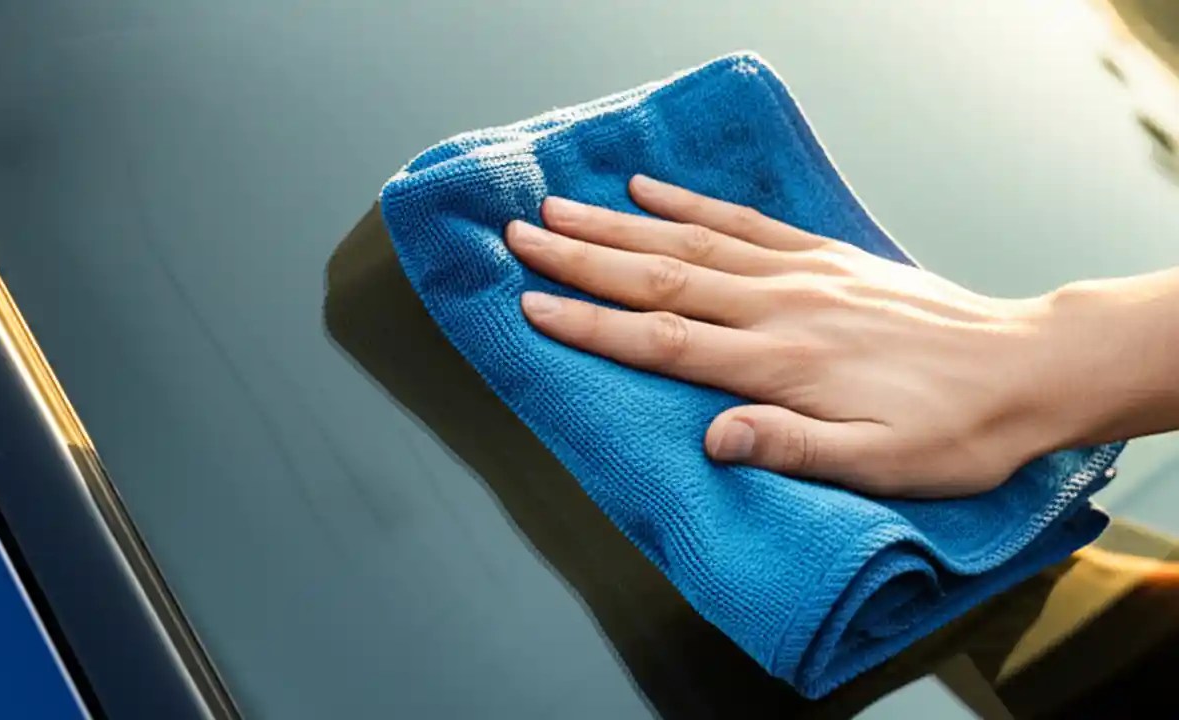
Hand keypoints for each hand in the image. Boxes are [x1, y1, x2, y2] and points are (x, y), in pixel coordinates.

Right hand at [505, 175, 1078, 497]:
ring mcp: (801, 274)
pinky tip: (651, 190)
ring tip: (560, 209)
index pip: (665, 340)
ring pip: (691, 243)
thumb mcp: (880, 465)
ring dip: (619, 226)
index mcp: (782, 364)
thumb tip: (711, 440)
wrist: (1024, 370)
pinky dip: (691, 204)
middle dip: (583, 259)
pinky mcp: (825, 256)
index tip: (531, 306)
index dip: (592, 325)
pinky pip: (746, 222)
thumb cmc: (951, 432)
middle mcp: (780, 307)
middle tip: (521, 237)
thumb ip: (790, 447)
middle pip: (661, 279)